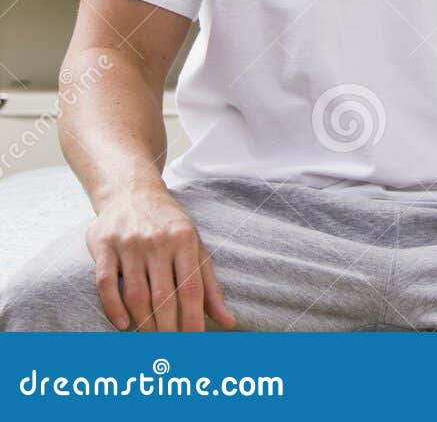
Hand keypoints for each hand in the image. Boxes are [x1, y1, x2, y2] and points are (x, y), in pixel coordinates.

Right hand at [84, 186, 234, 331]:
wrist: (131, 191)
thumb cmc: (169, 226)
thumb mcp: (195, 246)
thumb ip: (209, 286)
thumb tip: (228, 322)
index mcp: (185, 239)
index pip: (191, 288)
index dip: (193, 320)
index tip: (194, 344)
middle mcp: (158, 241)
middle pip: (163, 295)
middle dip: (168, 328)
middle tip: (170, 351)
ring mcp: (129, 243)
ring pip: (135, 294)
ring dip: (143, 323)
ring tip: (151, 341)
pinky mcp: (103, 245)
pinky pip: (105, 283)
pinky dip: (113, 308)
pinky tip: (124, 325)